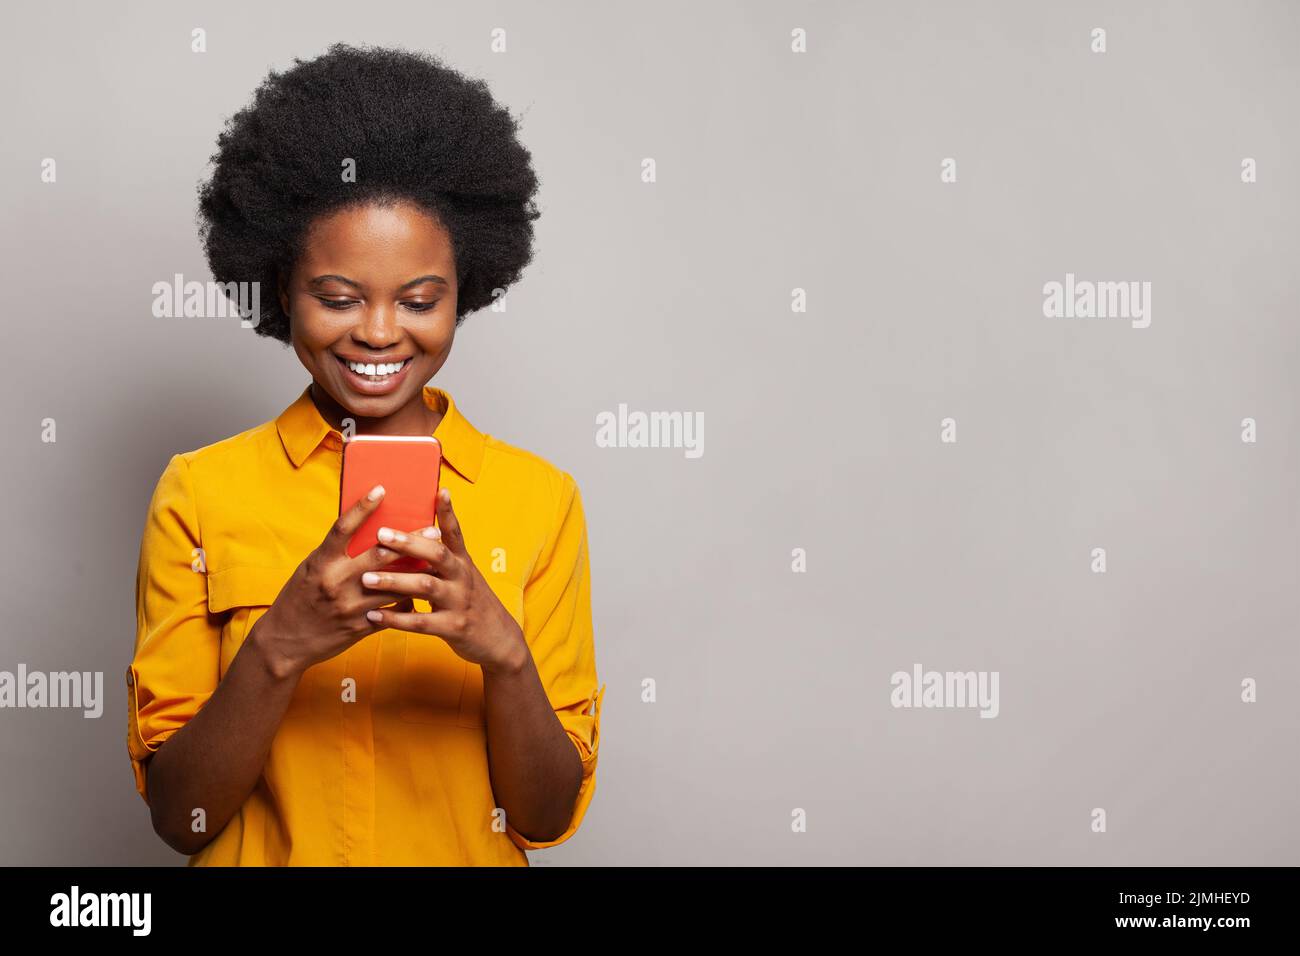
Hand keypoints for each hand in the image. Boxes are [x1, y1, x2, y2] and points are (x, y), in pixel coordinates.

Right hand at [253, 484, 415, 678]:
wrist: (284, 643)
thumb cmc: (299, 599)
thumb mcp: (310, 571)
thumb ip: (336, 555)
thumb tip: (367, 532)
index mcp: (321, 563)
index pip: (343, 528)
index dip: (362, 507)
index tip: (382, 489)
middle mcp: (336, 582)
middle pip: (380, 555)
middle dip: (410, 541)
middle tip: (433, 529)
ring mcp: (350, 606)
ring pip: (394, 585)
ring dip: (417, 572)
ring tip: (438, 560)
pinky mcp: (360, 627)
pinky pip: (392, 611)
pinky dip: (407, 602)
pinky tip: (420, 594)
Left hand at [360, 487, 527, 675]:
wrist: (499, 639)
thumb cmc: (471, 602)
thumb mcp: (464, 576)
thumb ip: (442, 559)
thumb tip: (416, 536)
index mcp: (463, 562)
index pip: (455, 532)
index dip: (448, 512)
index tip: (439, 491)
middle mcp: (462, 577)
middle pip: (436, 554)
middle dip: (408, 543)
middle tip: (380, 534)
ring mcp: (459, 602)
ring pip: (425, 586)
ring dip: (394, 581)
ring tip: (366, 578)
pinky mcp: (454, 627)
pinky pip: (421, 622)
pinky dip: (396, 619)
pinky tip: (374, 615)